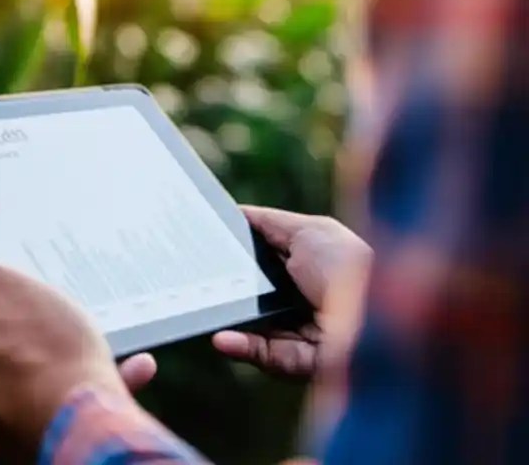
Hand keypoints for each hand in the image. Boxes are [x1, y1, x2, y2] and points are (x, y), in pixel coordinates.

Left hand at [0, 229, 153, 462]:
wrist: (87, 428)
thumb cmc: (45, 350)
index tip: (14, 294)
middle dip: (13, 325)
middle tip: (51, 317)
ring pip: (10, 371)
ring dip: (47, 356)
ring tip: (89, 344)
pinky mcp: (8, 440)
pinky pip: (36, 401)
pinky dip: (66, 386)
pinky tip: (113, 372)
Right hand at [211, 206, 370, 376]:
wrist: (379, 317)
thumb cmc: (349, 267)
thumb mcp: (308, 231)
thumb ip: (269, 224)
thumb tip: (235, 214)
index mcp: (309, 267)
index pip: (262, 263)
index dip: (236, 258)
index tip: (205, 250)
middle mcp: (303, 300)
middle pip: (252, 296)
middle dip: (224, 290)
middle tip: (196, 283)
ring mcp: (300, 332)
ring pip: (251, 328)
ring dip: (228, 321)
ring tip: (204, 310)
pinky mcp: (298, 361)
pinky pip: (261, 354)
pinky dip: (240, 346)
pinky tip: (222, 337)